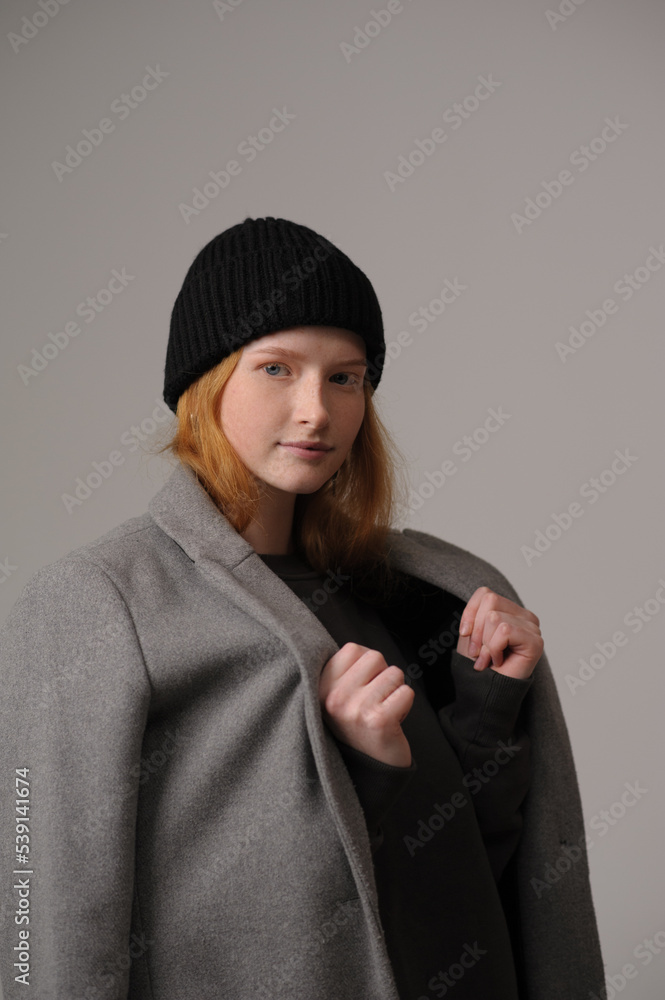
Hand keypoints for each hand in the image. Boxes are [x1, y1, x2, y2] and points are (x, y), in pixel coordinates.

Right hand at [318, 643, 414, 766]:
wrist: (368, 772)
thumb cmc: (358, 727)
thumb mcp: (338, 697)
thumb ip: (343, 671)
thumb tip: (359, 649)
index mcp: (321, 687)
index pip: (353, 649)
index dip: (366, 665)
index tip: (361, 688)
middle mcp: (335, 697)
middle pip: (376, 657)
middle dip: (383, 676)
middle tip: (374, 702)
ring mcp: (356, 709)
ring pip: (395, 673)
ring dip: (395, 692)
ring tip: (382, 712)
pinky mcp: (379, 720)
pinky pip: (407, 692)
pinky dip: (405, 705)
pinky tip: (392, 722)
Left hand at [457, 586, 543, 679]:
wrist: (486, 689)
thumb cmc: (480, 662)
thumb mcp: (471, 631)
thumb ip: (477, 612)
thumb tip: (486, 603)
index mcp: (510, 610)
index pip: (485, 593)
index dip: (470, 614)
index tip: (466, 634)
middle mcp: (524, 616)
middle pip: (490, 601)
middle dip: (477, 630)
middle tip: (480, 652)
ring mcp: (532, 628)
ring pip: (495, 617)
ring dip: (486, 643)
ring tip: (490, 658)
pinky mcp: (535, 641)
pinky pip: (504, 631)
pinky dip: (494, 648)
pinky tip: (499, 660)